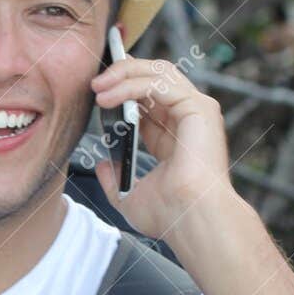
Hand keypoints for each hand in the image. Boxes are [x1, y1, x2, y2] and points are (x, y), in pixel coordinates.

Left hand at [89, 55, 235, 241]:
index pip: (148, 96)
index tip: (96, 90)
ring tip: (97, 86)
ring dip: (124, 74)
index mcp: (173, 134)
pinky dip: (131, 85)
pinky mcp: (199, 108)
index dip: (122, 87)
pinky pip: (160, 83)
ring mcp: (196, 110)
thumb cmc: (170, 215)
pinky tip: (108, 97)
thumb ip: (114, 179)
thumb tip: (102, 165)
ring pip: (158, 72)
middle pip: (154, 76)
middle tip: (94, 83)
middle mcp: (187, 117)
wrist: (190, 221)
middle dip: (122, 73)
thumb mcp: (129, 196)